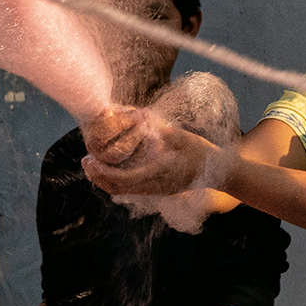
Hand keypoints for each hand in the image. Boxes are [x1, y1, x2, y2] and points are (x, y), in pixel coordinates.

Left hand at [81, 105, 222, 197]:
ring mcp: (156, 190)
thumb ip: (161, 128)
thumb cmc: (202, 152)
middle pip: (118, 189)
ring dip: (105, 180)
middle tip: (85, 161)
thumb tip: (141, 114)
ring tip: (92, 165)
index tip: (91, 160)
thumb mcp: (183, 136)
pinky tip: (109, 168)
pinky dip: (115, 181)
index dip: (105, 172)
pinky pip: (131, 189)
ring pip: (122, 191)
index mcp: (160, 174)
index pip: (125, 179)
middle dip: (98, 177)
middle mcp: (156, 186)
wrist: (220, 173)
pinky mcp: (157, 189)